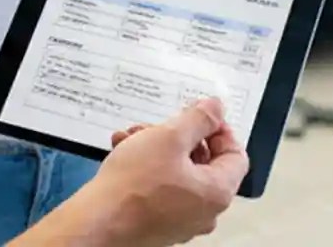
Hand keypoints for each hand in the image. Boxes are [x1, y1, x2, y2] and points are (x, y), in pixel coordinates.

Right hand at [95, 98, 248, 245]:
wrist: (96, 223)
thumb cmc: (134, 184)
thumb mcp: (170, 137)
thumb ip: (199, 119)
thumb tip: (216, 108)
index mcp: (217, 192)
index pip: (235, 154)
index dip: (219, 128)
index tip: (200, 114)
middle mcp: (203, 212)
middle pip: (203, 162)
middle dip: (178, 135)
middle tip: (159, 123)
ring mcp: (180, 221)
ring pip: (177, 172)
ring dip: (157, 147)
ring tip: (132, 135)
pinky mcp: (156, 223)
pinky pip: (160, 188)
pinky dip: (146, 167)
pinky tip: (123, 150)